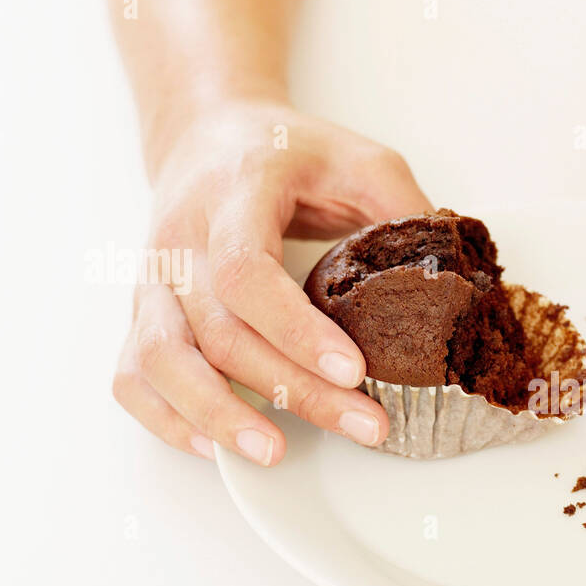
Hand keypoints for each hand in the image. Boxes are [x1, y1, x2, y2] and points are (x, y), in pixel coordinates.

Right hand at [112, 100, 431, 462]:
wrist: (208, 133)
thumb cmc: (288, 153)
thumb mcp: (359, 158)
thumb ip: (404, 209)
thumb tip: (453, 283)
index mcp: (235, 193)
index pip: (246, 271)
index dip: (296, 330)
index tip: (353, 371)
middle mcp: (180, 239)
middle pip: (220, 331)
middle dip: (292, 390)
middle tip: (364, 426)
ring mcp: (154, 279)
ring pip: (161, 360)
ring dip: (216, 414)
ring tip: (274, 452)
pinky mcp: (145, 310)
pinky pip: (132, 374)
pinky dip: (165, 417)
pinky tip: (214, 447)